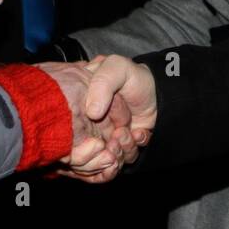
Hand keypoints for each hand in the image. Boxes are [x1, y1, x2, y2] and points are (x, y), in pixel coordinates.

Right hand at [36, 60, 146, 181]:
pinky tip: (139, 133)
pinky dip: (130, 149)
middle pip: (83, 155)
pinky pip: (122, 159)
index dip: (79, 147)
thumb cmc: (134, 77)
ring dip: (118, 150)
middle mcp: (88, 126)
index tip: (96, 143)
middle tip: (115, 137)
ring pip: (105, 160)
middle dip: (99, 154)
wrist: (160, 91)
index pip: (67, 134)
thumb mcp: (116, 67)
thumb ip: (102, 83)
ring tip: (126, 133)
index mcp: (79, 106)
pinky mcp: (121, 146)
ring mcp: (105, 137)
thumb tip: (92, 112)